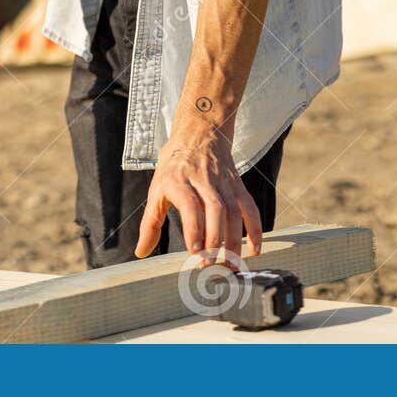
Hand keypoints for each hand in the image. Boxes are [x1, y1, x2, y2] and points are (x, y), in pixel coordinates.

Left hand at [134, 122, 262, 266]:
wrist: (199, 132)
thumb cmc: (173, 167)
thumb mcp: (156, 190)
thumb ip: (150, 223)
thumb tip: (141, 252)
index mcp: (178, 180)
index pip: (189, 204)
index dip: (194, 228)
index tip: (194, 251)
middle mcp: (203, 180)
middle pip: (215, 209)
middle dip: (216, 239)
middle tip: (211, 264)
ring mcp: (223, 181)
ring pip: (234, 211)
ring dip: (235, 239)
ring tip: (231, 264)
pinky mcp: (237, 184)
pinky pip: (249, 206)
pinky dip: (255, 228)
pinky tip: (254, 249)